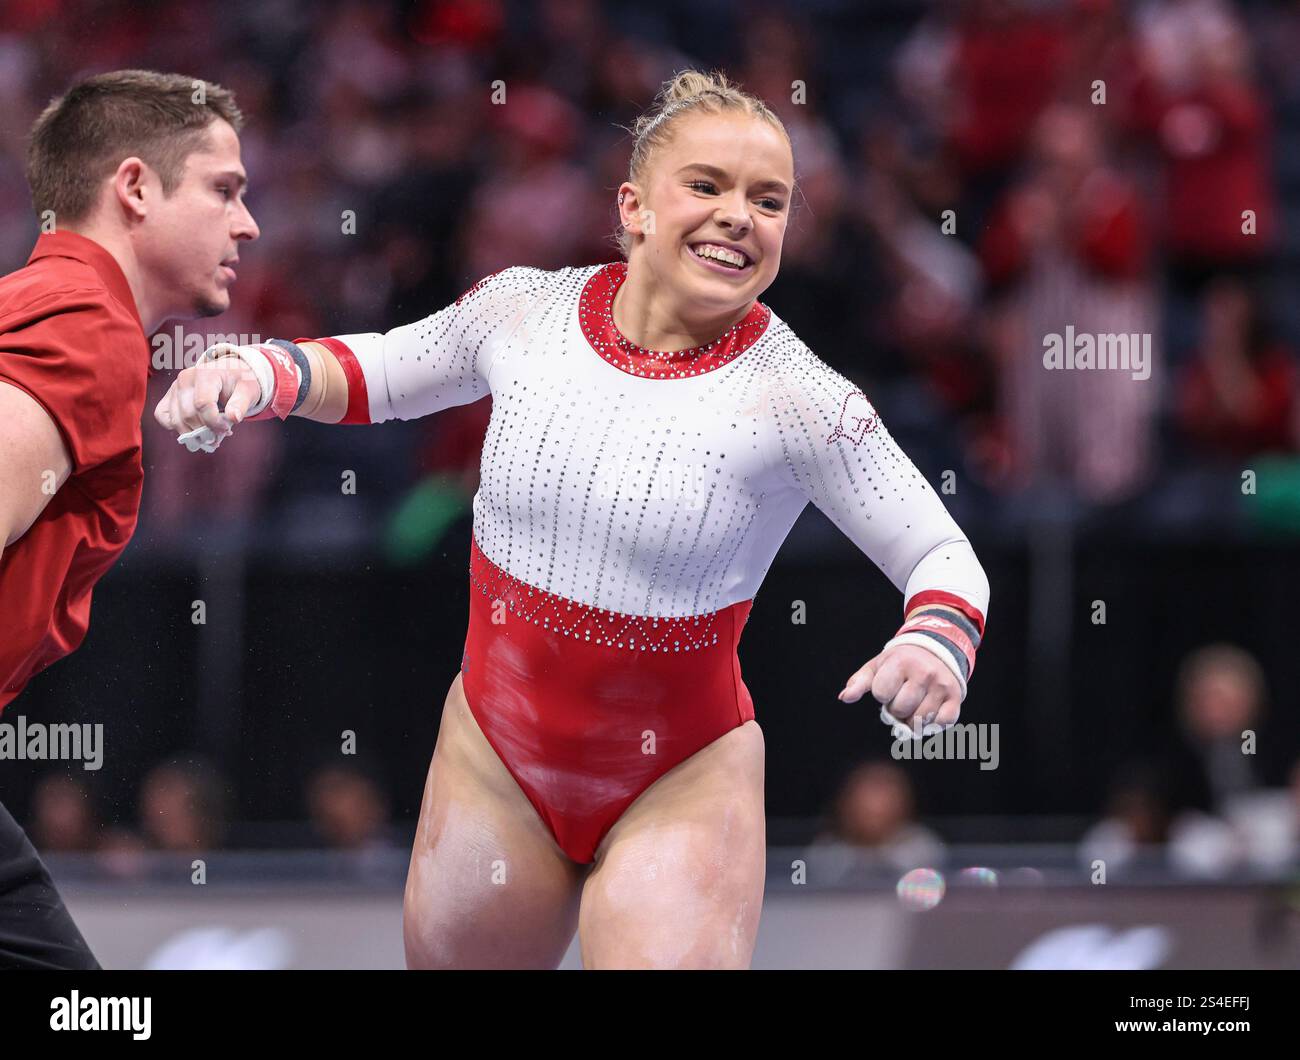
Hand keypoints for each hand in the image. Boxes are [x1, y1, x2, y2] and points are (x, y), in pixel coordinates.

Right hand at [154, 353, 261, 449]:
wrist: (228, 373)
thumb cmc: (238, 381)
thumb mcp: (248, 389)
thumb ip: (241, 403)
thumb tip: (233, 417)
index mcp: (205, 373)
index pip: (203, 404)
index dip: (215, 422)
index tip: (228, 429)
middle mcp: (185, 378)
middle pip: (189, 415)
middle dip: (205, 431)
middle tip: (220, 436)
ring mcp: (174, 387)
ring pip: (176, 420)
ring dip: (193, 435)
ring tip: (209, 437)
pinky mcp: (168, 397)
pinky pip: (163, 416)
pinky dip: (177, 428)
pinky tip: (193, 430)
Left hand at [838, 643, 961, 735]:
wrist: (936, 650)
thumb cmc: (900, 663)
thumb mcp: (877, 666)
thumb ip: (859, 682)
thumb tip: (844, 698)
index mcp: (901, 662)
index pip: (881, 693)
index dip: (882, 694)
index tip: (888, 686)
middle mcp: (924, 672)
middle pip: (901, 709)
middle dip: (896, 709)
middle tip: (901, 698)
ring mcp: (941, 685)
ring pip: (920, 720)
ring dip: (912, 720)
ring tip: (913, 706)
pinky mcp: (955, 697)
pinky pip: (942, 723)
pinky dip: (932, 725)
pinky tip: (928, 713)